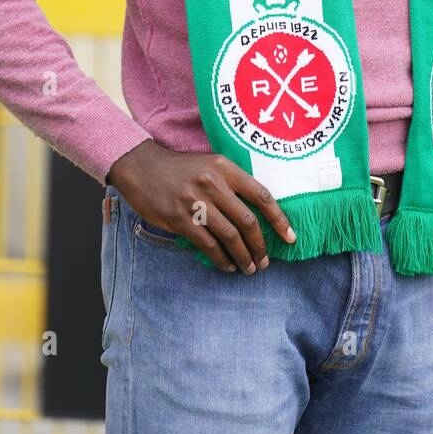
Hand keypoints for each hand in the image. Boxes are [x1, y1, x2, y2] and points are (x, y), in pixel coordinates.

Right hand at [107, 140, 295, 274]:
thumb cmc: (181, 169)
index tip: (290, 237)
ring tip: (249, 268)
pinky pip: (207, 245)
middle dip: (260, 245)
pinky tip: (227, 265)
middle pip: (247, 221)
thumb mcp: (210, 165)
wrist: (142, 167)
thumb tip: (257, 214)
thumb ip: (232, 183)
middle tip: (265, 261)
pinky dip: (221, 259)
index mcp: (225, 168)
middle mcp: (213, 183)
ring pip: (229, 236)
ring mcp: (195, 202)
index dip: (279, 219)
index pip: (261, 195)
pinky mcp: (180, 219)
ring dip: (243, 257)